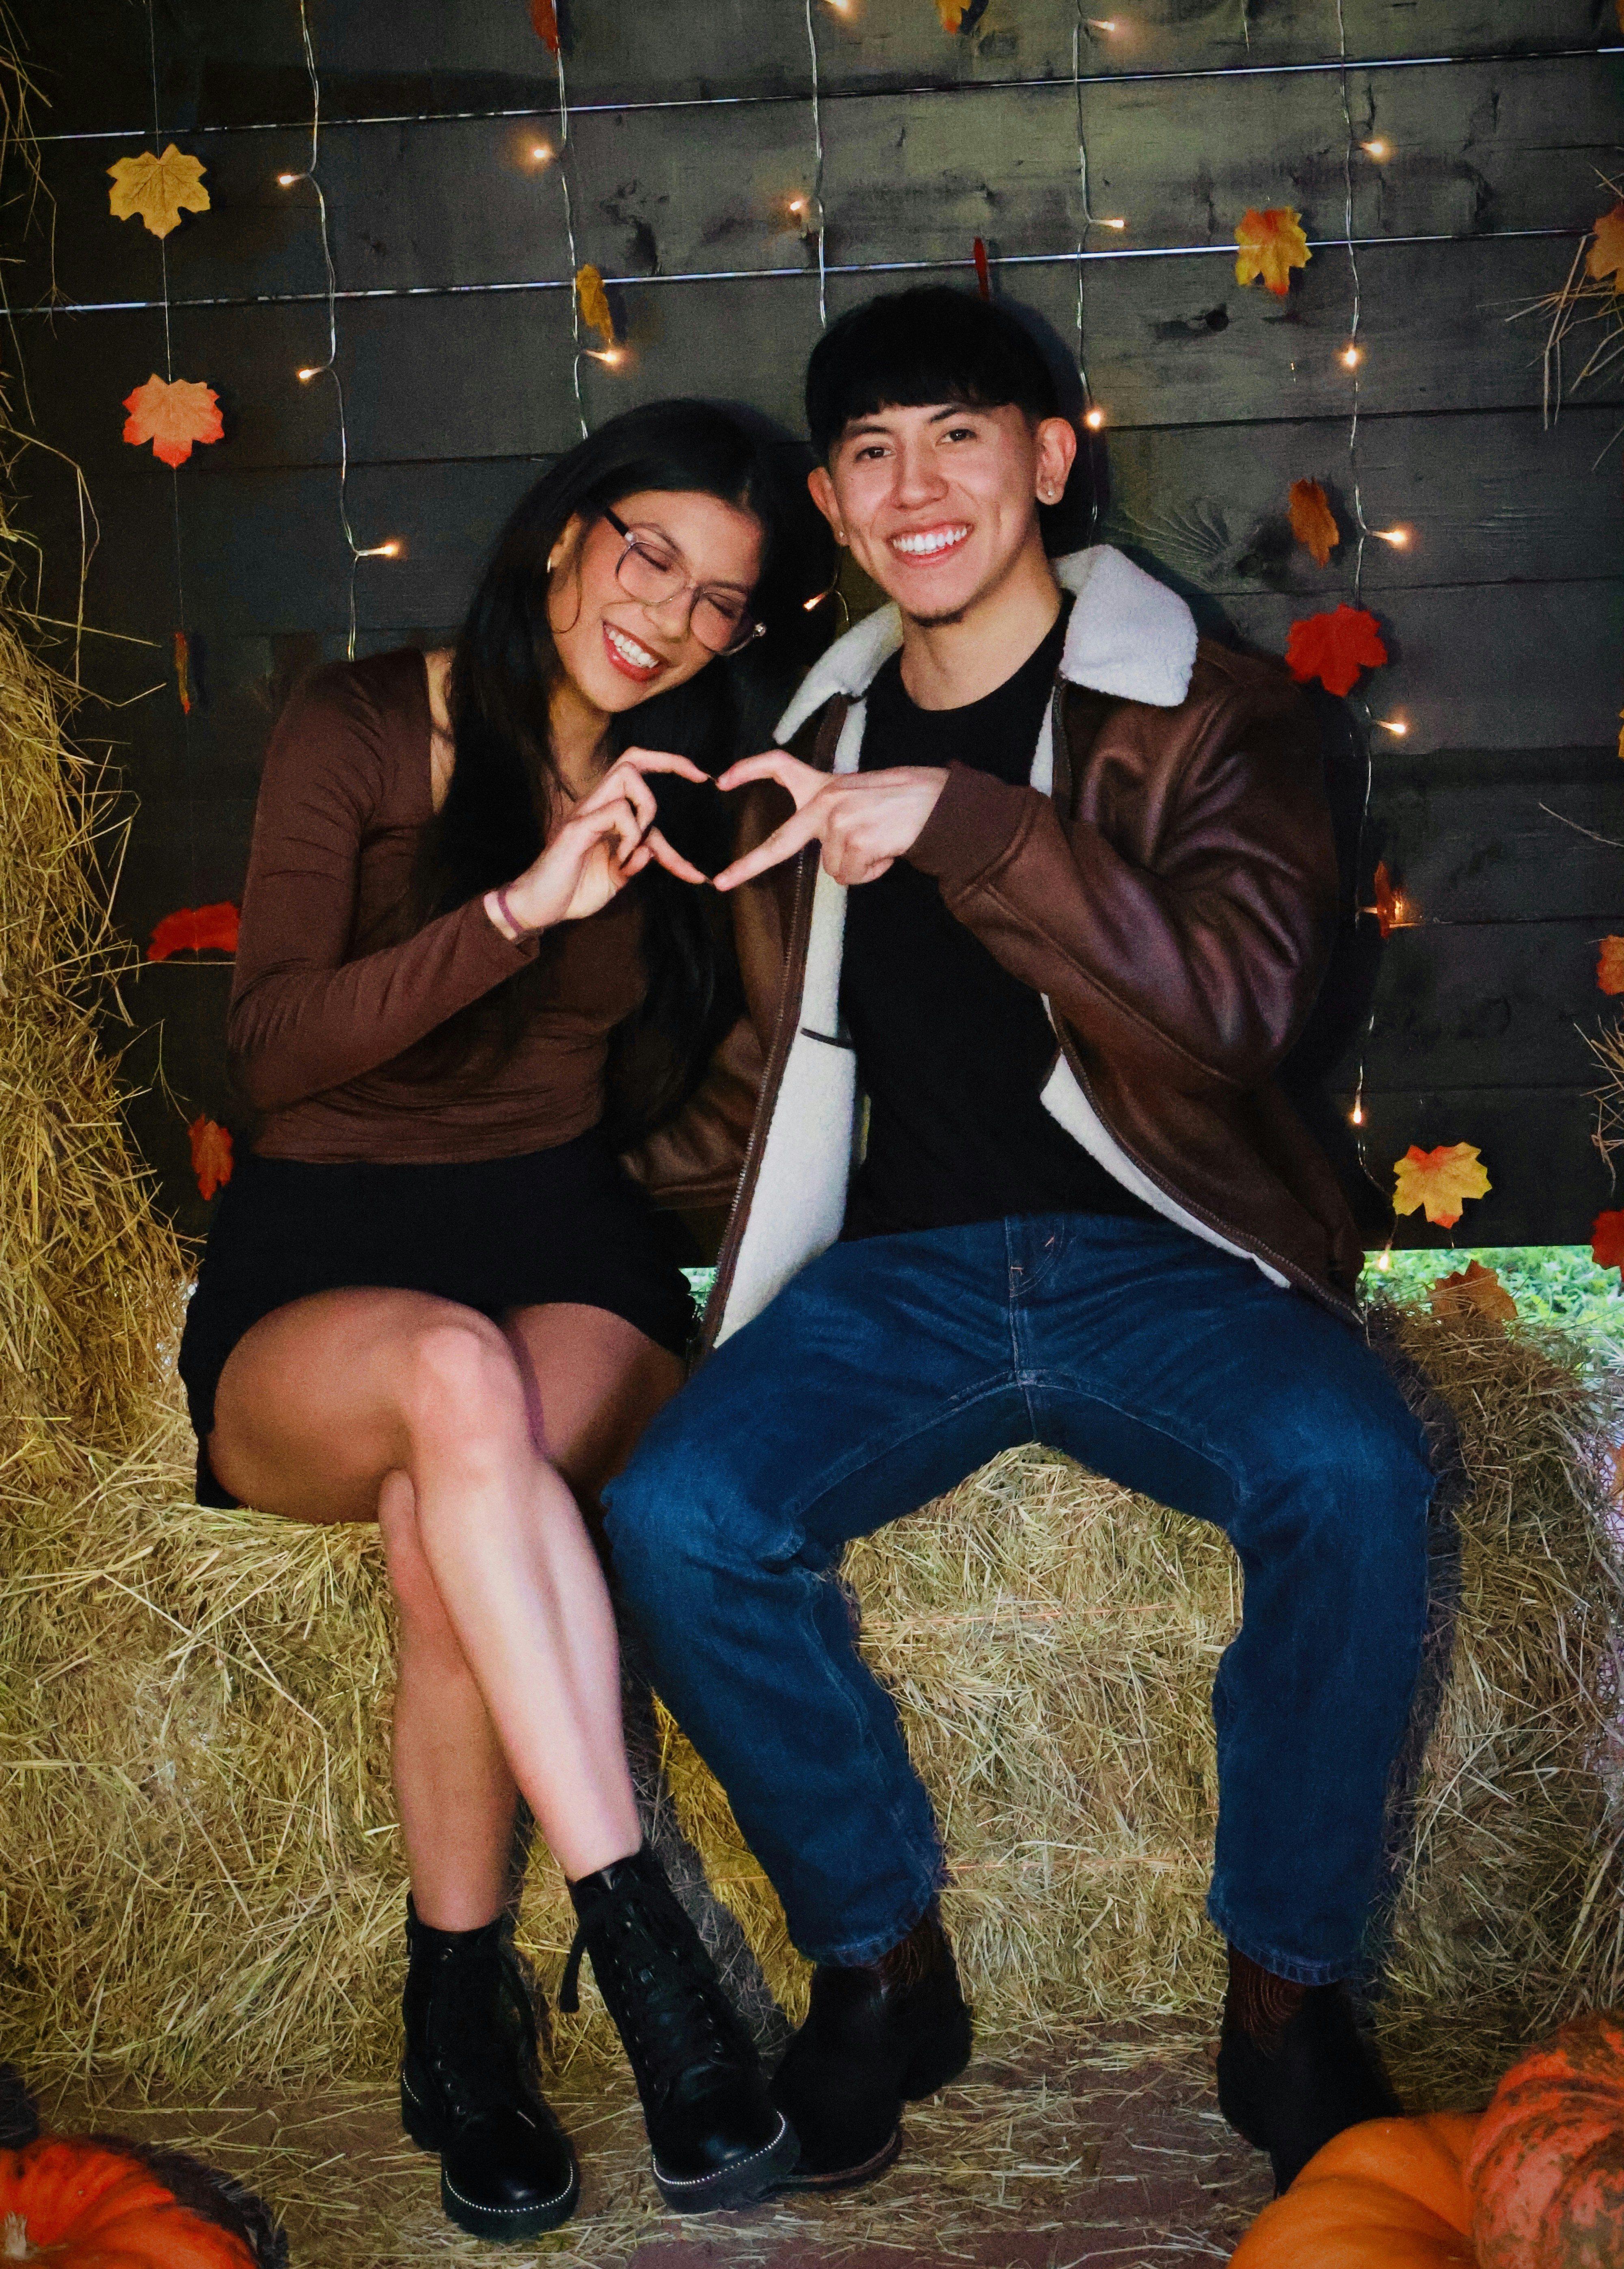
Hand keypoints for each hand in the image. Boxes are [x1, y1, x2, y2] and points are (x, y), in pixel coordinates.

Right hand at [489, 748, 711, 934]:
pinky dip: (630, 836)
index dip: (671, 766)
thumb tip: (653, 850)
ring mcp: (584, 814)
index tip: (703, 776)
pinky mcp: (576, 829)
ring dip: (646, 811)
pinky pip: (615, 813)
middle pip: (631, 759)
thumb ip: (636, 861)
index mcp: (605, 813)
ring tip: (636, 848)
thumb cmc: (573, 891)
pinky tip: (622, 862)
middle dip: (669, 762)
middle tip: (697, 779)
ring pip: (627, 778)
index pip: (637, 774)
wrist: (538, 909)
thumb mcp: (616, 878)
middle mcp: (594, 805)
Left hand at [711, 750, 947, 889]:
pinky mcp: (854, 841)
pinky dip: (871, 871)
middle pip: (781, 841)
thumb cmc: (905, 800)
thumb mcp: (861, 793)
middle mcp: (826, 801)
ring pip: (833, 868)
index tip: (722, 779)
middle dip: (749, 865)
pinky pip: (852, 875)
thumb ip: (835, 811)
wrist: (939, 803)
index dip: (749, 770)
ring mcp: (838, 822)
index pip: (780, 766)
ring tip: (881, 843)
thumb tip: (828, 850)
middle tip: (721, 882)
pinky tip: (887, 850)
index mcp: (824, 786)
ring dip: (859, 865)